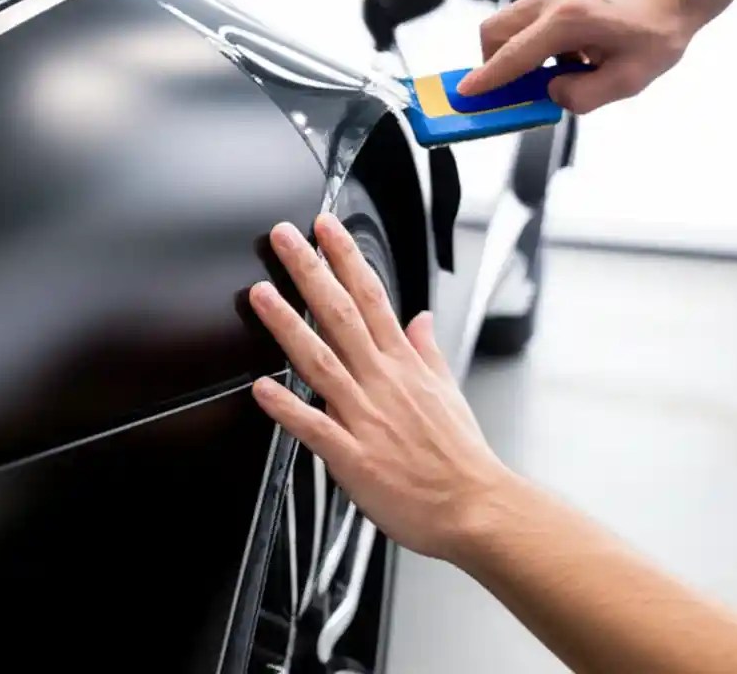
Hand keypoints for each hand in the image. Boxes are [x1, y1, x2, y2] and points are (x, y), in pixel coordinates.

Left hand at [248, 214, 510, 559]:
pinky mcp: (353, 456)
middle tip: (283, 238)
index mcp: (404, 365)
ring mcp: (366, 417)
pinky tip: (260, 388)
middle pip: (341, 314)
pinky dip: (286, 407)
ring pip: (320, 360)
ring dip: (288, 325)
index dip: (345, 258)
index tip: (325, 229)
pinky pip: (313, 427)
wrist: (477, 509)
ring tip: (260, 294)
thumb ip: (427, 351)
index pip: (371, 297)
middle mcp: (383, 382)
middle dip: (310, 272)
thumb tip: (421, 318)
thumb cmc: (460, 457)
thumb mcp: (449, 392)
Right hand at [457, 0, 700, 113]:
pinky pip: (527, 16)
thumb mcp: (629, 81)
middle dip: (493, 64)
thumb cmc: (659, 32)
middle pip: (494, 32)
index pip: (514, 55)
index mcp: (572, 20)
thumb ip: (582, 96)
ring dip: (517, 52)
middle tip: (514, 88)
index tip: (464, 94)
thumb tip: (549, 93)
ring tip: (557, 67)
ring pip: (506, 23)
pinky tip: (568, 50)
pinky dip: (534, 39)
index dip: (486, 79)